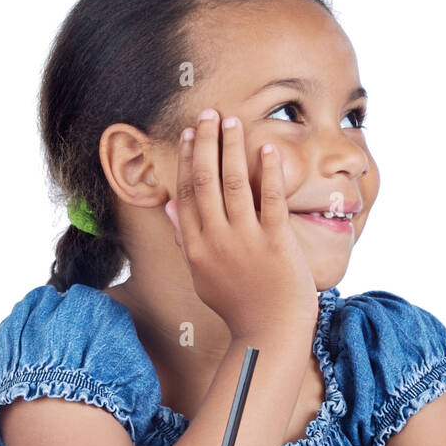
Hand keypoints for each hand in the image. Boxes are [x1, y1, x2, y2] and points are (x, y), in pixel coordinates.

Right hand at [165, 109, 318, 339]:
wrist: (270, 331)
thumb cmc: (238, 303)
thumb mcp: (202, 274)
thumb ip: (185, 239)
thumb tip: (169, 208)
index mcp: (196, 247)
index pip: (186, 193)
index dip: (188, 160)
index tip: (190, 134)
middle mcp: (216, 241)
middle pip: (205, 182)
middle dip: (205, 143)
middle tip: (207, 114)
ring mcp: (245, 241)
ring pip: (234, 184)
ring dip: (231, 149)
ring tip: (231, 122)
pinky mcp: (275, 242)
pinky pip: (271, 199)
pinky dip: (268, 173)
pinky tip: (268, 149)